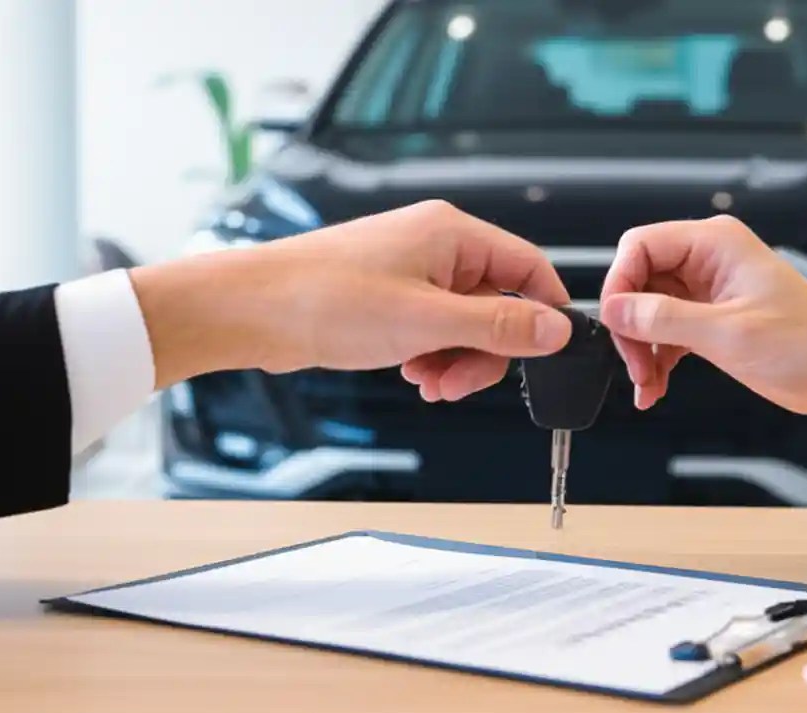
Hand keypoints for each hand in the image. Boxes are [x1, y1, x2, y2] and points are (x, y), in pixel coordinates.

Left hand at [131, 200, 571, 399]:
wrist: (250, 312)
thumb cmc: (323, 300)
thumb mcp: (426, 322)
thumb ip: (497, 327)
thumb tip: (555, 329)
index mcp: (451, 234)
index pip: (527, 267)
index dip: (542, 312)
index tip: (546, 354)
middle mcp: (436, 248)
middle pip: (497, 305)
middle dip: (486, 352)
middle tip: (458, 383)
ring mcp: (411, 274)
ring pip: (465, 325)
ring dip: (457, 362)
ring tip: (429, 383)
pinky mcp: (390, 299)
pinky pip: (434, 331)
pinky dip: (432, 357)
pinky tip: (412, 373)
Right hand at [599, 215, 806, 421]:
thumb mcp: (728, 334)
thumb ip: (664, 319)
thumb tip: (615, 310)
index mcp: (716, 244)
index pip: (641, 246)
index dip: (620, 285)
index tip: (614, 324)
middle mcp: (710, 259)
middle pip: (640, 280)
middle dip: (631, 326)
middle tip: (634, 364)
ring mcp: (710, 288)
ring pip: (649, 310)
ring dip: (642, 348)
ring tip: (647, 383)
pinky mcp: (713, 317)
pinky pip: (667, 331)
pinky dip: (657, 358)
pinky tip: (655, 386)